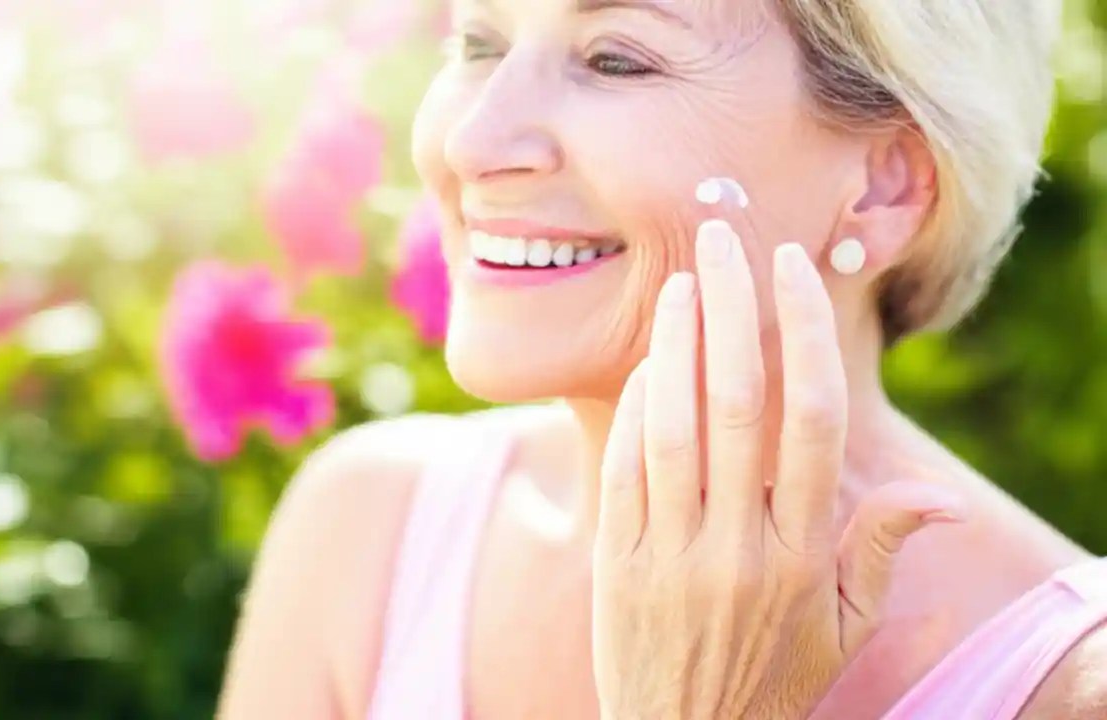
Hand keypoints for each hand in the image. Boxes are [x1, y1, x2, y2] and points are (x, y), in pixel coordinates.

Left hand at [590, 197, 964, 718]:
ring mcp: (674, 555)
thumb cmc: (774, 673)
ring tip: (678, 282)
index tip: (789, 271)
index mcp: (806, 553)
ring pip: (674, 429)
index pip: (811, 420)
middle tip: (720, 238)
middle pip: (738, 404)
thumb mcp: (844, 626)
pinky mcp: (617, 564)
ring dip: (675, 345)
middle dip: (729, 309)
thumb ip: (880, 551)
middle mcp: (741, 546)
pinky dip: (633, 411)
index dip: (802, 333)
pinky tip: (646, 364)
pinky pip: (623, 472)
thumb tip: (941, 500)